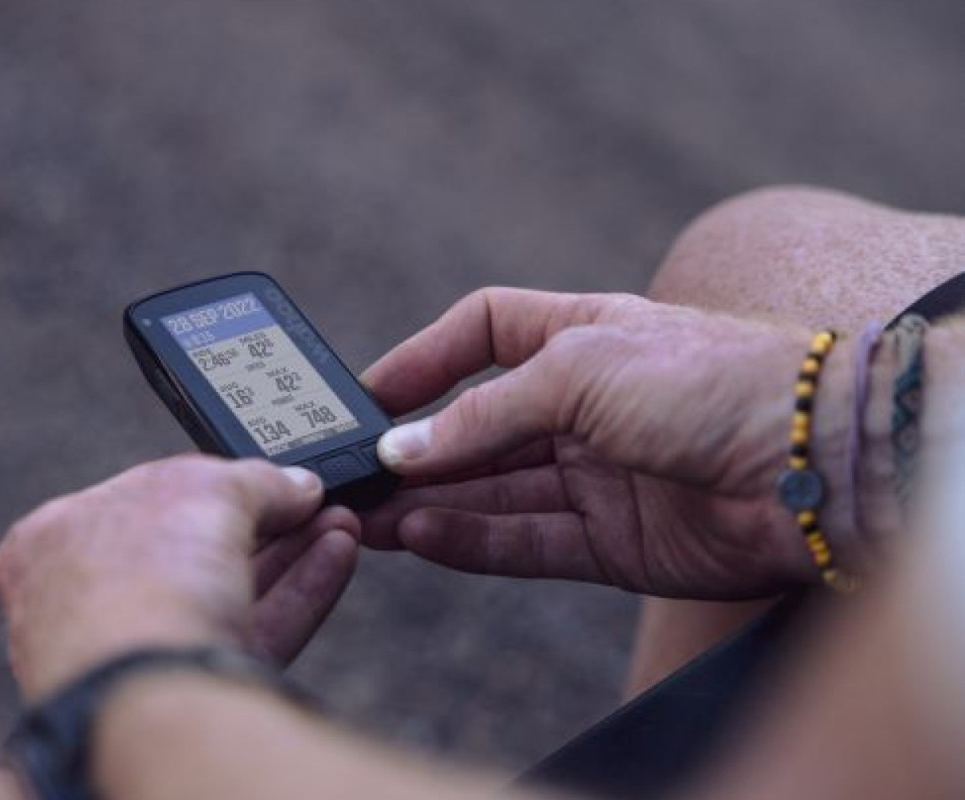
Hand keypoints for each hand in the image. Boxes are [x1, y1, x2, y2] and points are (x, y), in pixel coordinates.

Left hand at [0, 455, 358, 699]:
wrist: (147, 698)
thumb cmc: (139, 583)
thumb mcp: (204, 487)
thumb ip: (255, 479)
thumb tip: (296, 486)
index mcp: (55, 540)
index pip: (140, 497)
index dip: (206, 481)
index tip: (262, 477)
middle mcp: (88, 600)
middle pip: (191, 547)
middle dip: (264, 520)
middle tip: (311, 501)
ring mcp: (138, 652)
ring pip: (227, 591)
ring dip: (291, 554)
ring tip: (339, 524)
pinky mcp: (187, 692)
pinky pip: (251, 631)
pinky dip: (298, 595)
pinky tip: (336, 557)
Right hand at [362, 289, 836, 597]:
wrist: (815, 462)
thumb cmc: (710, 379)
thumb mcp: (581, 367)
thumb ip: (486, 413)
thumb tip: (403, 447)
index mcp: (580, 335)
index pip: (482, 334)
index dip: (425, 359)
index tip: (368, 392)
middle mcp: (583, 404)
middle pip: (477, 425)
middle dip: (415, 449)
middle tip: (352, 474)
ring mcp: (597, 474)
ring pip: (492, 491)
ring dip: (428, 502)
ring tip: (366, 516)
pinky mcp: (613, 541)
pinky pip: (526, 541)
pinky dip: (472, 542)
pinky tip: (421, 538)